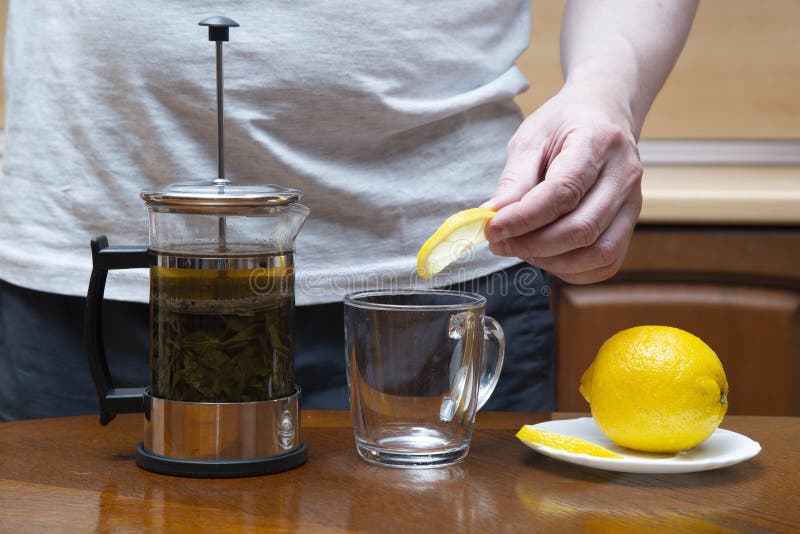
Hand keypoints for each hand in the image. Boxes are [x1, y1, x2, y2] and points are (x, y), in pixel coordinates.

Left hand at [483, 87, 642, 283]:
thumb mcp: (530, 139)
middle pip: (582, 228)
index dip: (524, 218)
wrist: (603, 116)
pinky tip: (546, 256)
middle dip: (533, 244)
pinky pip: (607, 262)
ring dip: (552, 261)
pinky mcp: (630, 223)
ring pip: (598, 252)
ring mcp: (632, 202)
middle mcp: (623, 175)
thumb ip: (514, 180)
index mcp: (597, 143)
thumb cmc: (564, 126)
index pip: (563, 192)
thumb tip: (492, 217)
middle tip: (500, 242)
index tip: (492, 228)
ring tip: (521, 248)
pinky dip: (573, 270)